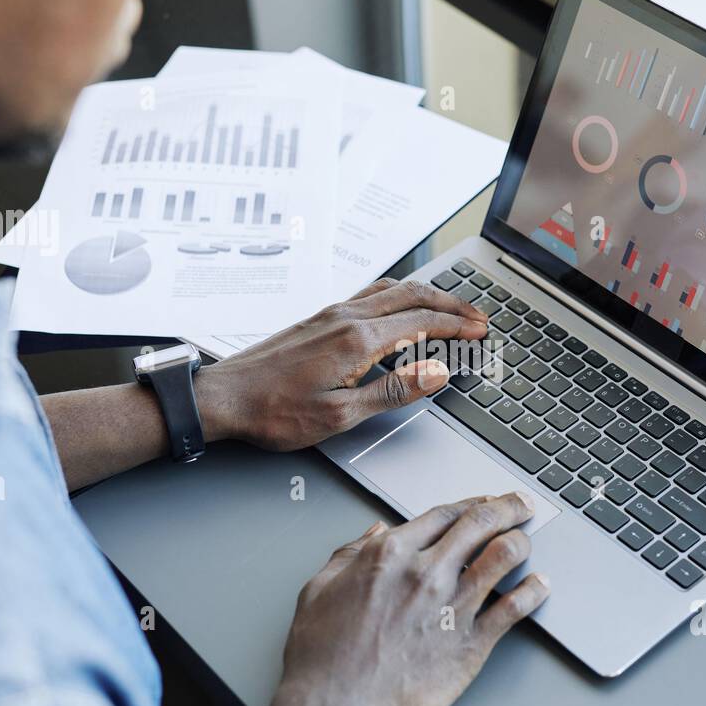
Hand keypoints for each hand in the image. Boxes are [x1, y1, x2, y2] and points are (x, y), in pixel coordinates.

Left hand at [196, 278, 487, 450]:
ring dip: (425, 295)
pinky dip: (398, 297)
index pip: (423, 321)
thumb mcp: (341, 415)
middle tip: (477, 315)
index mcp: (357, 340)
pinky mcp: (318, 320)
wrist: (224, 398)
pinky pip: (370, 296)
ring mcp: (330, 314)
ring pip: (390, 290)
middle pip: (411, 295)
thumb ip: (393, 391)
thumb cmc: (273, 411)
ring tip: (447, 307)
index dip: (458, 325)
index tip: (481, 330)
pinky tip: (399, 310)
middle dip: (450, 303)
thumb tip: (435, 372)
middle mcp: (345, 318)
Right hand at [240, 494, 549, 705]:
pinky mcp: (471, 643)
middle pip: (480, 523)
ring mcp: (453, 606)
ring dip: (522, 541)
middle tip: (521, 506)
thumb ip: (350, 554)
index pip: (444, 514)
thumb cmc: (322, 657)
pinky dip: (533, 591)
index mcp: (390, 555)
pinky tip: (539, 586)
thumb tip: (375, 533)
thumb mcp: (319, 589)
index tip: (484, 502)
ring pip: (504, 556)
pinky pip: (515, 608)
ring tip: (528, 540)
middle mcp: (427, 573)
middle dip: (507, 508)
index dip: (471, 503)